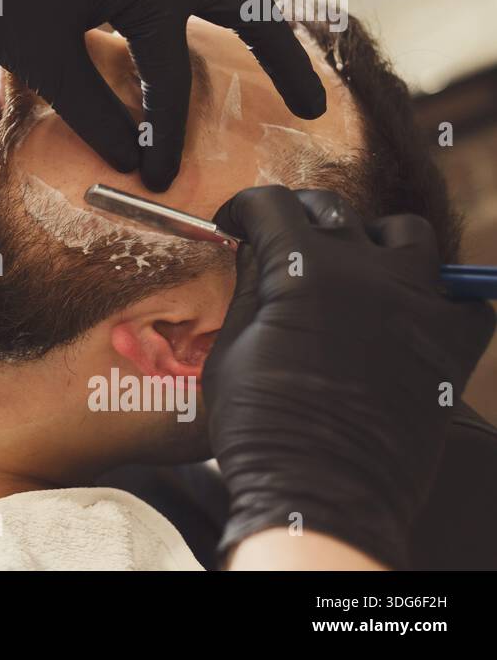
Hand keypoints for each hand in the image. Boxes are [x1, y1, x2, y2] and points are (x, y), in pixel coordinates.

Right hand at [204, 186, 494, 568]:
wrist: (322, 492)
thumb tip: (257, 250)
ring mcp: (417, 303)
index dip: (245, 208)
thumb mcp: (233, 348)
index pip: (272, 204)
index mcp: (302, 268)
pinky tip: (409, 316)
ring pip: (407, 234)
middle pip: (334, 210)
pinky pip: (464, 298)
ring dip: (376, 242)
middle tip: (285, 242)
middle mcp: (365, 271)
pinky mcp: (452, 344)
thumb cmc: (261, 425)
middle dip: (301, 218)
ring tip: (357, 268)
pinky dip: (440, 298)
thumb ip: (251, 288)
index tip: (236, 224)